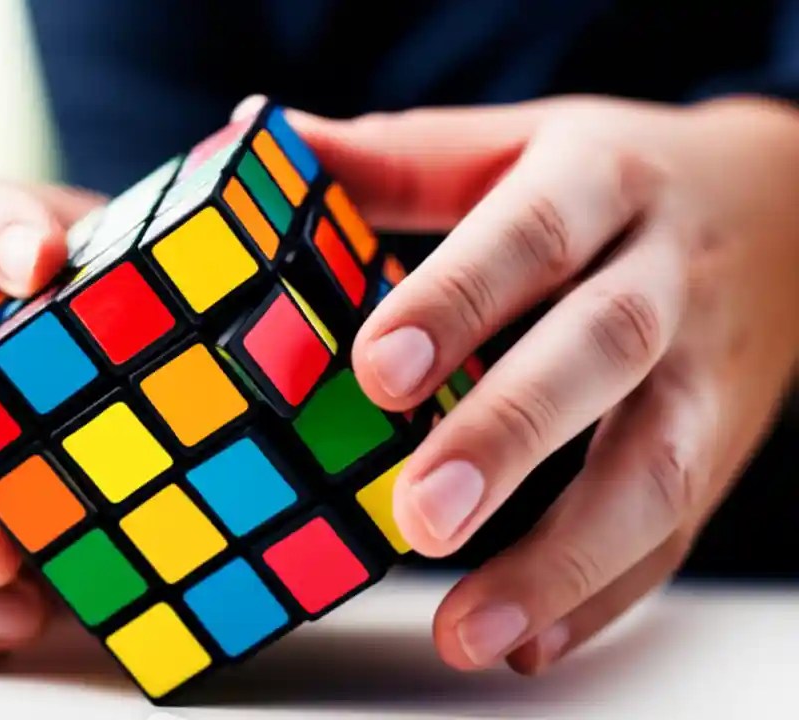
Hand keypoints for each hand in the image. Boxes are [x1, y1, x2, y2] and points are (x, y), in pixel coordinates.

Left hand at [269, 95, 798, 672]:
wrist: (785, 208)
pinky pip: (673, 533)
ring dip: (563, 559)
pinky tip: (523, 643)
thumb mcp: (510, 143)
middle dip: (511, 436)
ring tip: (468, 627)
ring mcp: (704, 373)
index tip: (375, 372)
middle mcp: (662, 277)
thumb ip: (394, 156)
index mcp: (598, 181)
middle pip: (601, 352)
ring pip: (655, 468)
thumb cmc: (609, 179)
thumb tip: (260, 133)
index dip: (455, 302)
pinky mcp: (717, 450)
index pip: (529, 235)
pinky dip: (599, 598)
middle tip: (423, 515)